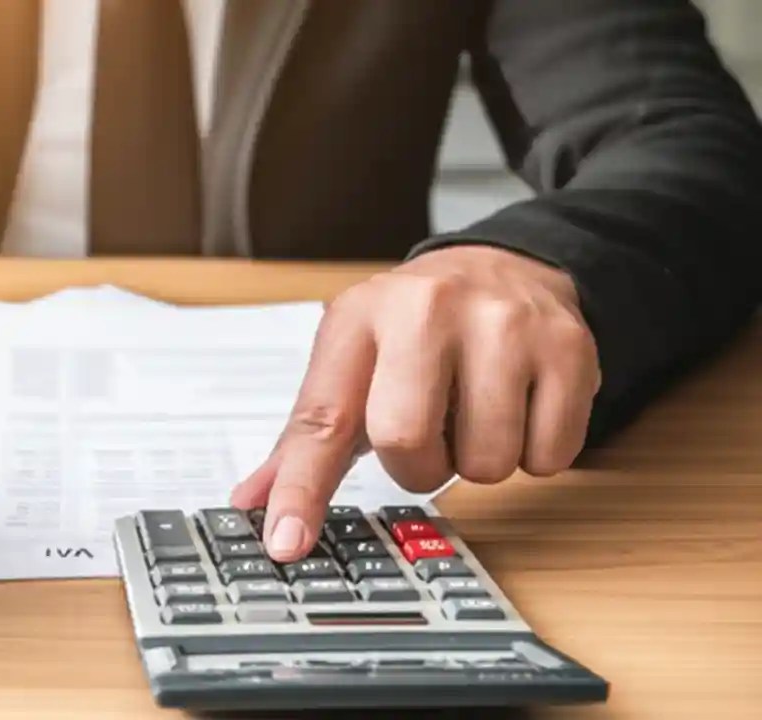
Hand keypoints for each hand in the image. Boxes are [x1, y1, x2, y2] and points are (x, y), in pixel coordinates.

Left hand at [231, 245, 600, 561]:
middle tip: (429, 432)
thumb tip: (253, 503)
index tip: (287, 541)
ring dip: (478, 460)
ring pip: (485, 463)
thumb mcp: (351, 363)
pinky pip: (549, 457)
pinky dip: (534, 453)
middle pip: (407, 443)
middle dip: (417, 466)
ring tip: (475, 411)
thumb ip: (307, 438)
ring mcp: (504, 324)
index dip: (303, 488)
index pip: (323, 418)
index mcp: (360, 318)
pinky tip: (520, 406)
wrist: (502, 267)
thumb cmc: (414, 332)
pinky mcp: (568, 347)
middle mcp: (427, 309)